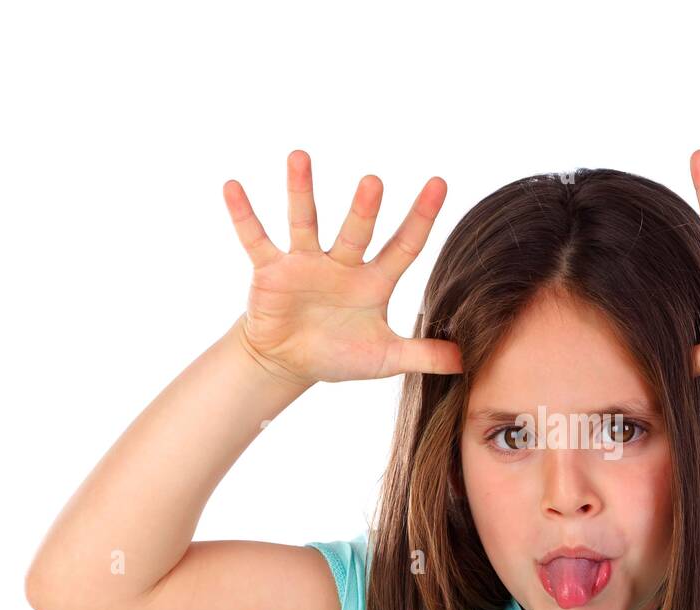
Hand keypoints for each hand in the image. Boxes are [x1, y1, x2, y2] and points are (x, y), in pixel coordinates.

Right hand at [223, 150, 461, 385]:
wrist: (288, 362)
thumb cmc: (339, 355)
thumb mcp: (385, 359)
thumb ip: (423, 356)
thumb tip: (466, 361)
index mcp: (373, 282)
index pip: (404, 246)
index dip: (421, 218)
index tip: (439, 183)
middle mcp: (342, 265)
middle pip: (356, 231)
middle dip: (364, 209)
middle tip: (374, 182)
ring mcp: (305, 263)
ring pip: (305, 221)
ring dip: (301, 191)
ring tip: (300, 157)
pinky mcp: (271, 271)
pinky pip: (255, 239)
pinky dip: (244, 215)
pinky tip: (233, 187)